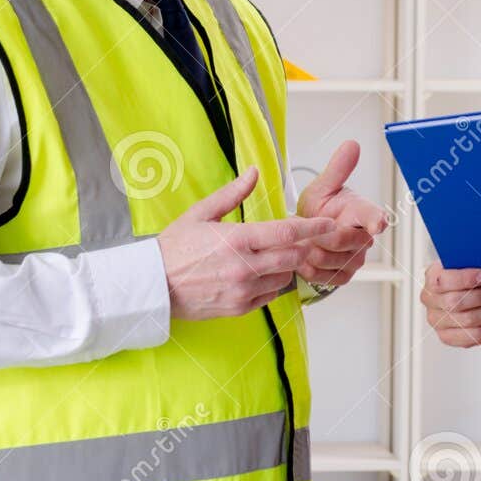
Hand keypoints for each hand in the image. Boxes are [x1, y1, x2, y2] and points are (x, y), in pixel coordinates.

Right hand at [157, 168, 335, 320]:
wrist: (151, 286)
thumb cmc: (173, 247)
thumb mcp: (200, 213)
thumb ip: (233, 194)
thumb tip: (254, 172)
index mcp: (237, 239)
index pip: (286, 232)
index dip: (312, 227)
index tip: (328, 223)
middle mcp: (244, 267)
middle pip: (293, 257)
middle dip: (303, 247)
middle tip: (303, 239)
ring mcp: (242, 291)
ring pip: (284, 278)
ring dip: (286, 266)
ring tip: (273, 255)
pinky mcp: (238, 308)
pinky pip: (269, 295)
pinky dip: (272, 284)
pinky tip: (260, 273)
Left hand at [294, 141, 387, 289]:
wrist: (307, 234)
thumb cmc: (320, 207)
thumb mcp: (323, 186)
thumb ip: (338, 168)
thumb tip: (352, 144)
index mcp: (362, 212)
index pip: (373, 217)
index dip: (375, 220)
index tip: (378, 223)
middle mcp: (364, 238)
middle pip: (339, 240)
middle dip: (315, 233)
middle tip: (304, 225)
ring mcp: (355, 259)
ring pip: (327, 259)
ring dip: (308, 250)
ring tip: (304, 239)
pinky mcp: (344, 277)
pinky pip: (322, 276)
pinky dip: (307, 267)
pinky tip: (305, 256)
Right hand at [420, 263, 480, 346]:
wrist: (470, 297)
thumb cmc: (470, 279)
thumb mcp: (469, 266)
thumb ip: (476, 264)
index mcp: (432, 278)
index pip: (442, 281)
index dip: (466, 278)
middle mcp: (430, 301)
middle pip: (456, 303)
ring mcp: (437, 321)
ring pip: (469, 320)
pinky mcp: (448, 337)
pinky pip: (474, 335)